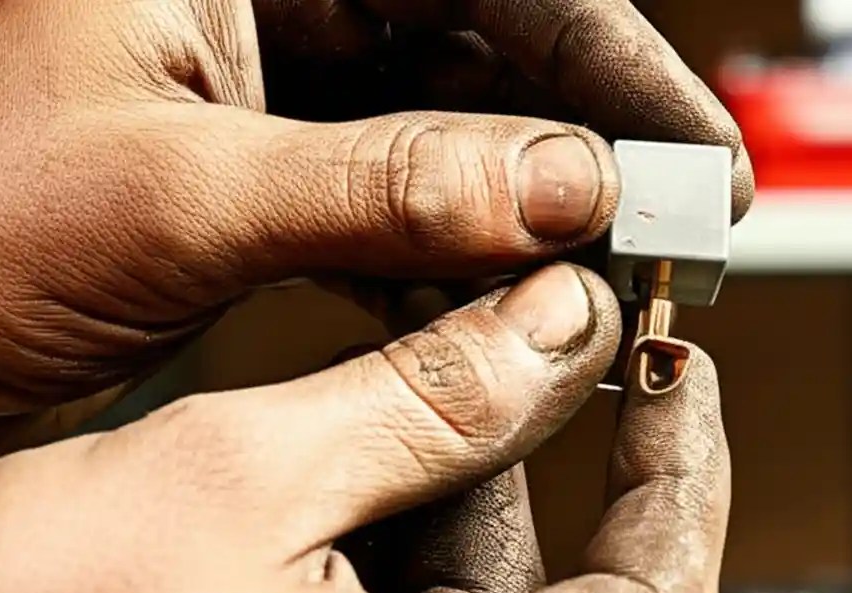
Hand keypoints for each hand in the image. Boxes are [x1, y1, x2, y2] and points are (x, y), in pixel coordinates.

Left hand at [0, 0, 751, 455]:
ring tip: (599, 279)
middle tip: (666, 225)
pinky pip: (403, 203)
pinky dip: (462, 261)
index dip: (603, 53)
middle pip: (485, 45)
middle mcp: (258, 4)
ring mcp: (270, 94)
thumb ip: (381, 187)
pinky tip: (506, 304)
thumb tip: (558, 183)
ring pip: (454, 131)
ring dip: (532, 214)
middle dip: (584, 141)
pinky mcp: (270, 178)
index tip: (680, 147)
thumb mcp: (170, 198)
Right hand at [0, 265, 731, 592]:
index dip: (689, 489)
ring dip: (481, 485)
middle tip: (559, 343)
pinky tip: (382, 446)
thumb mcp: (244, 478)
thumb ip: (430, 400)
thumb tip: (558, 326)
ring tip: (451, 369)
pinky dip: (418, 535)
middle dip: (569, 463)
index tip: (681, 385)